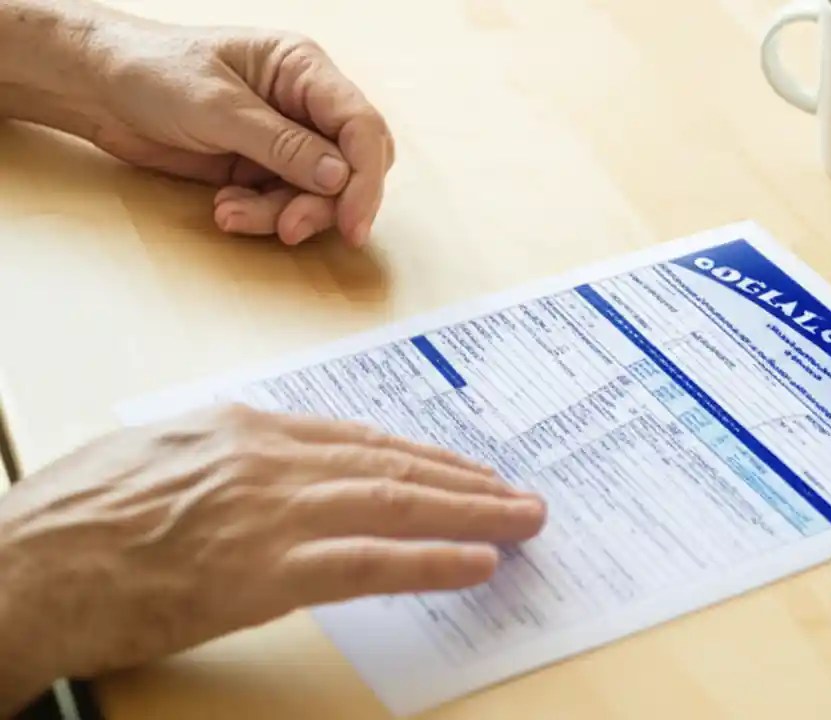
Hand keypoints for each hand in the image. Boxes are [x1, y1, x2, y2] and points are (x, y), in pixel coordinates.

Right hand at [0, 404, 544, 710]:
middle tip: (518, 491)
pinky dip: (431, 559)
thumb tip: (268, 466)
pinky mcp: (262, 571)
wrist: (18, 571)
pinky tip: (476, 561)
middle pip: (390, 463)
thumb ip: (221, 457)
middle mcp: (266, 459)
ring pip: (395, 503)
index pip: (356, 438)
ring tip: (522, 519)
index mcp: (240, 430)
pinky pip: (369, 562)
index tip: (463, 467)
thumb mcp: (151, 460)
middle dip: (464, 479)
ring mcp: (268, 512)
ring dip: (471, 512)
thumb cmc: (69, 523)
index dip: (419, 455)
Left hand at [89, 14, 391, 246]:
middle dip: (325, 203)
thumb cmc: (153, 71)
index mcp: (304, 69)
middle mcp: (304, 104)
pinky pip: (282, 203)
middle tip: (290, 228)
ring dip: (281, 213)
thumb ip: (283, 145)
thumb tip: (340, 177)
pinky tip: (224, 209)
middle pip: (351, 166)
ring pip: (317, 193)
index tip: (353, 224)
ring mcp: (285, 138)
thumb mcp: (220, 107)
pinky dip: (258, 215)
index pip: (360, 127)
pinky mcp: (261, 166)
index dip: (364, 178)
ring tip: (232, 214)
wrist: (95, 86)